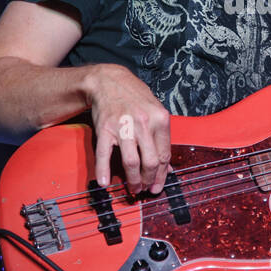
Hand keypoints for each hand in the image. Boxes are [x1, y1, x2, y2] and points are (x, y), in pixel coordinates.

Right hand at [84, 65, 171, 194]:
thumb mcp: (155, 112)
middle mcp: (143, 123)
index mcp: (160, 119)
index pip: (164, 155)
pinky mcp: (105, 129)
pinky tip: (104, 183)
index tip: (159, 186)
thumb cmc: (135, 97)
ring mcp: (123, 126)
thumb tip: (167, 167)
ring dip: (133, 180)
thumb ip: (161, 138)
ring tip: (133, 188)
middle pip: (150, 162)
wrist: (109, 81)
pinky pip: (104, 154)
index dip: (162, 175)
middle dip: (149, 180)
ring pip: (131, 162)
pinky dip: (103, 171)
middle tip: (145, 189)